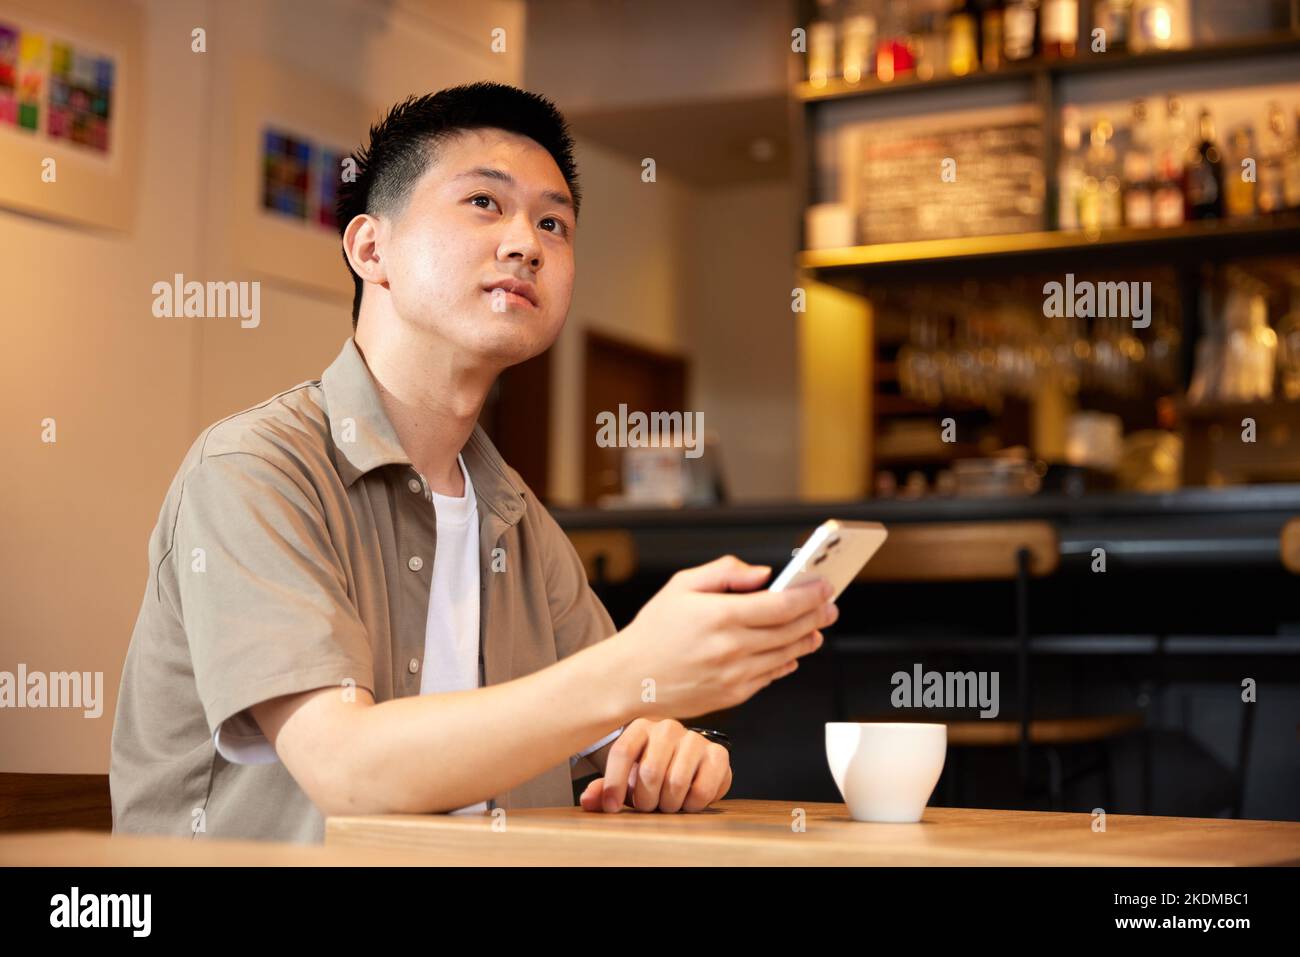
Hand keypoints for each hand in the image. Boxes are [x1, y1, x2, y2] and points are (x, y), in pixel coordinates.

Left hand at [578, 718, 731, 812]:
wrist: (691, 767)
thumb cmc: (653, 772)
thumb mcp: (626, 779)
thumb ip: (604, 789)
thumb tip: (587, 801)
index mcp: (640, 727)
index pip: (622, 751)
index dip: (614, 783)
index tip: (611, 807)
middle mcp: (667, 728)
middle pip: (650, 771)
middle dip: (646, 800)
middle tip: (649, 806)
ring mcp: (694, 739)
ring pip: (676, 783)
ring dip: (670, 804)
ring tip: (668, 803)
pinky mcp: (718, 754)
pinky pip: (702, 790)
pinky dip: (692, 804)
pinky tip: (689, 799)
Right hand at [610, 555, 836, 719]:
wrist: (629, 677)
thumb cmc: (653, 631)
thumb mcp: (682, 585)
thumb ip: (725, 572)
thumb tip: (763, 574)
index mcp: (721, 616)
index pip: (782, 605)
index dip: (810, 595)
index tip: (824, 587)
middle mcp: (731, 648)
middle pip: (791, 630)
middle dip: (817, 616)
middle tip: (830, 606)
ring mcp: (734, 675)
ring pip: (787, 655)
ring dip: (807, 639)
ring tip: (816, 628)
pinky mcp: (733, 695)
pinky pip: (771, 677)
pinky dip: (787, 663)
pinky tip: (793, 653)